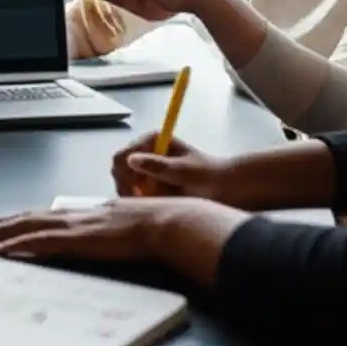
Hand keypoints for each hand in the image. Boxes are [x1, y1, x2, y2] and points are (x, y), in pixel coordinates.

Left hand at [0, 198, 186, 261]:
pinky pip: (35, 242)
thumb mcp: (119, 223)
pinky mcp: (74, 239)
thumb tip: (97, 233)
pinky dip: (12, 245)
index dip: (14, 220)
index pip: (38, 215)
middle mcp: (70, 216)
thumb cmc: (151, 224)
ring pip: (22, 227)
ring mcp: (71, 226)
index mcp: (80, 213)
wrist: (165, 222)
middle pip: (23, 217)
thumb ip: (102, 228)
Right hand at [112, 131, 229, 200]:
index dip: (124, 176)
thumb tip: (131, 160)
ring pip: (125, 184)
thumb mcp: (183, 171)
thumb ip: (158, 166)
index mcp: (151, 141)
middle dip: (129, 187)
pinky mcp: (149, 183)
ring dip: (136, 195)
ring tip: (156, 203)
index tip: (137, 193)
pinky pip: (134, 193)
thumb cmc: (207, 176)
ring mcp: (146, 167)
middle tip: (147, 201)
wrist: (226, 188)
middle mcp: (145, 151)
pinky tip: (156, 205)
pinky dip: (141, 201)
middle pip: (119, 170)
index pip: (122, 157)